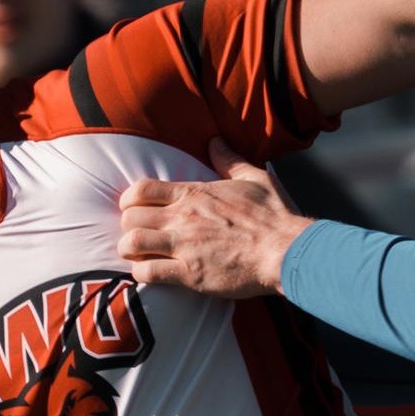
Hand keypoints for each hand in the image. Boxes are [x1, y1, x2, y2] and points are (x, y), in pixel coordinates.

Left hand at [118, 140, 309, 297]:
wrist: (286, 250)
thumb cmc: (274, 215)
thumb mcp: (254, 178)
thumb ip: (229, 160)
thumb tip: (215, 141)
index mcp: (194, 193)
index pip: (141, 190)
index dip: (129, 200)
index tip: (134, 208)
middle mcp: (183, 218)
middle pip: (130, 216)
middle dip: (128, 225)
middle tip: (138, 233)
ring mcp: (184, 246)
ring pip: (132, 243)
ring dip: (129, 249)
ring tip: (138, 254)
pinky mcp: (190, 274)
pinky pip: (148, 272)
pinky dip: (141, 273)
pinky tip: (150, 272)